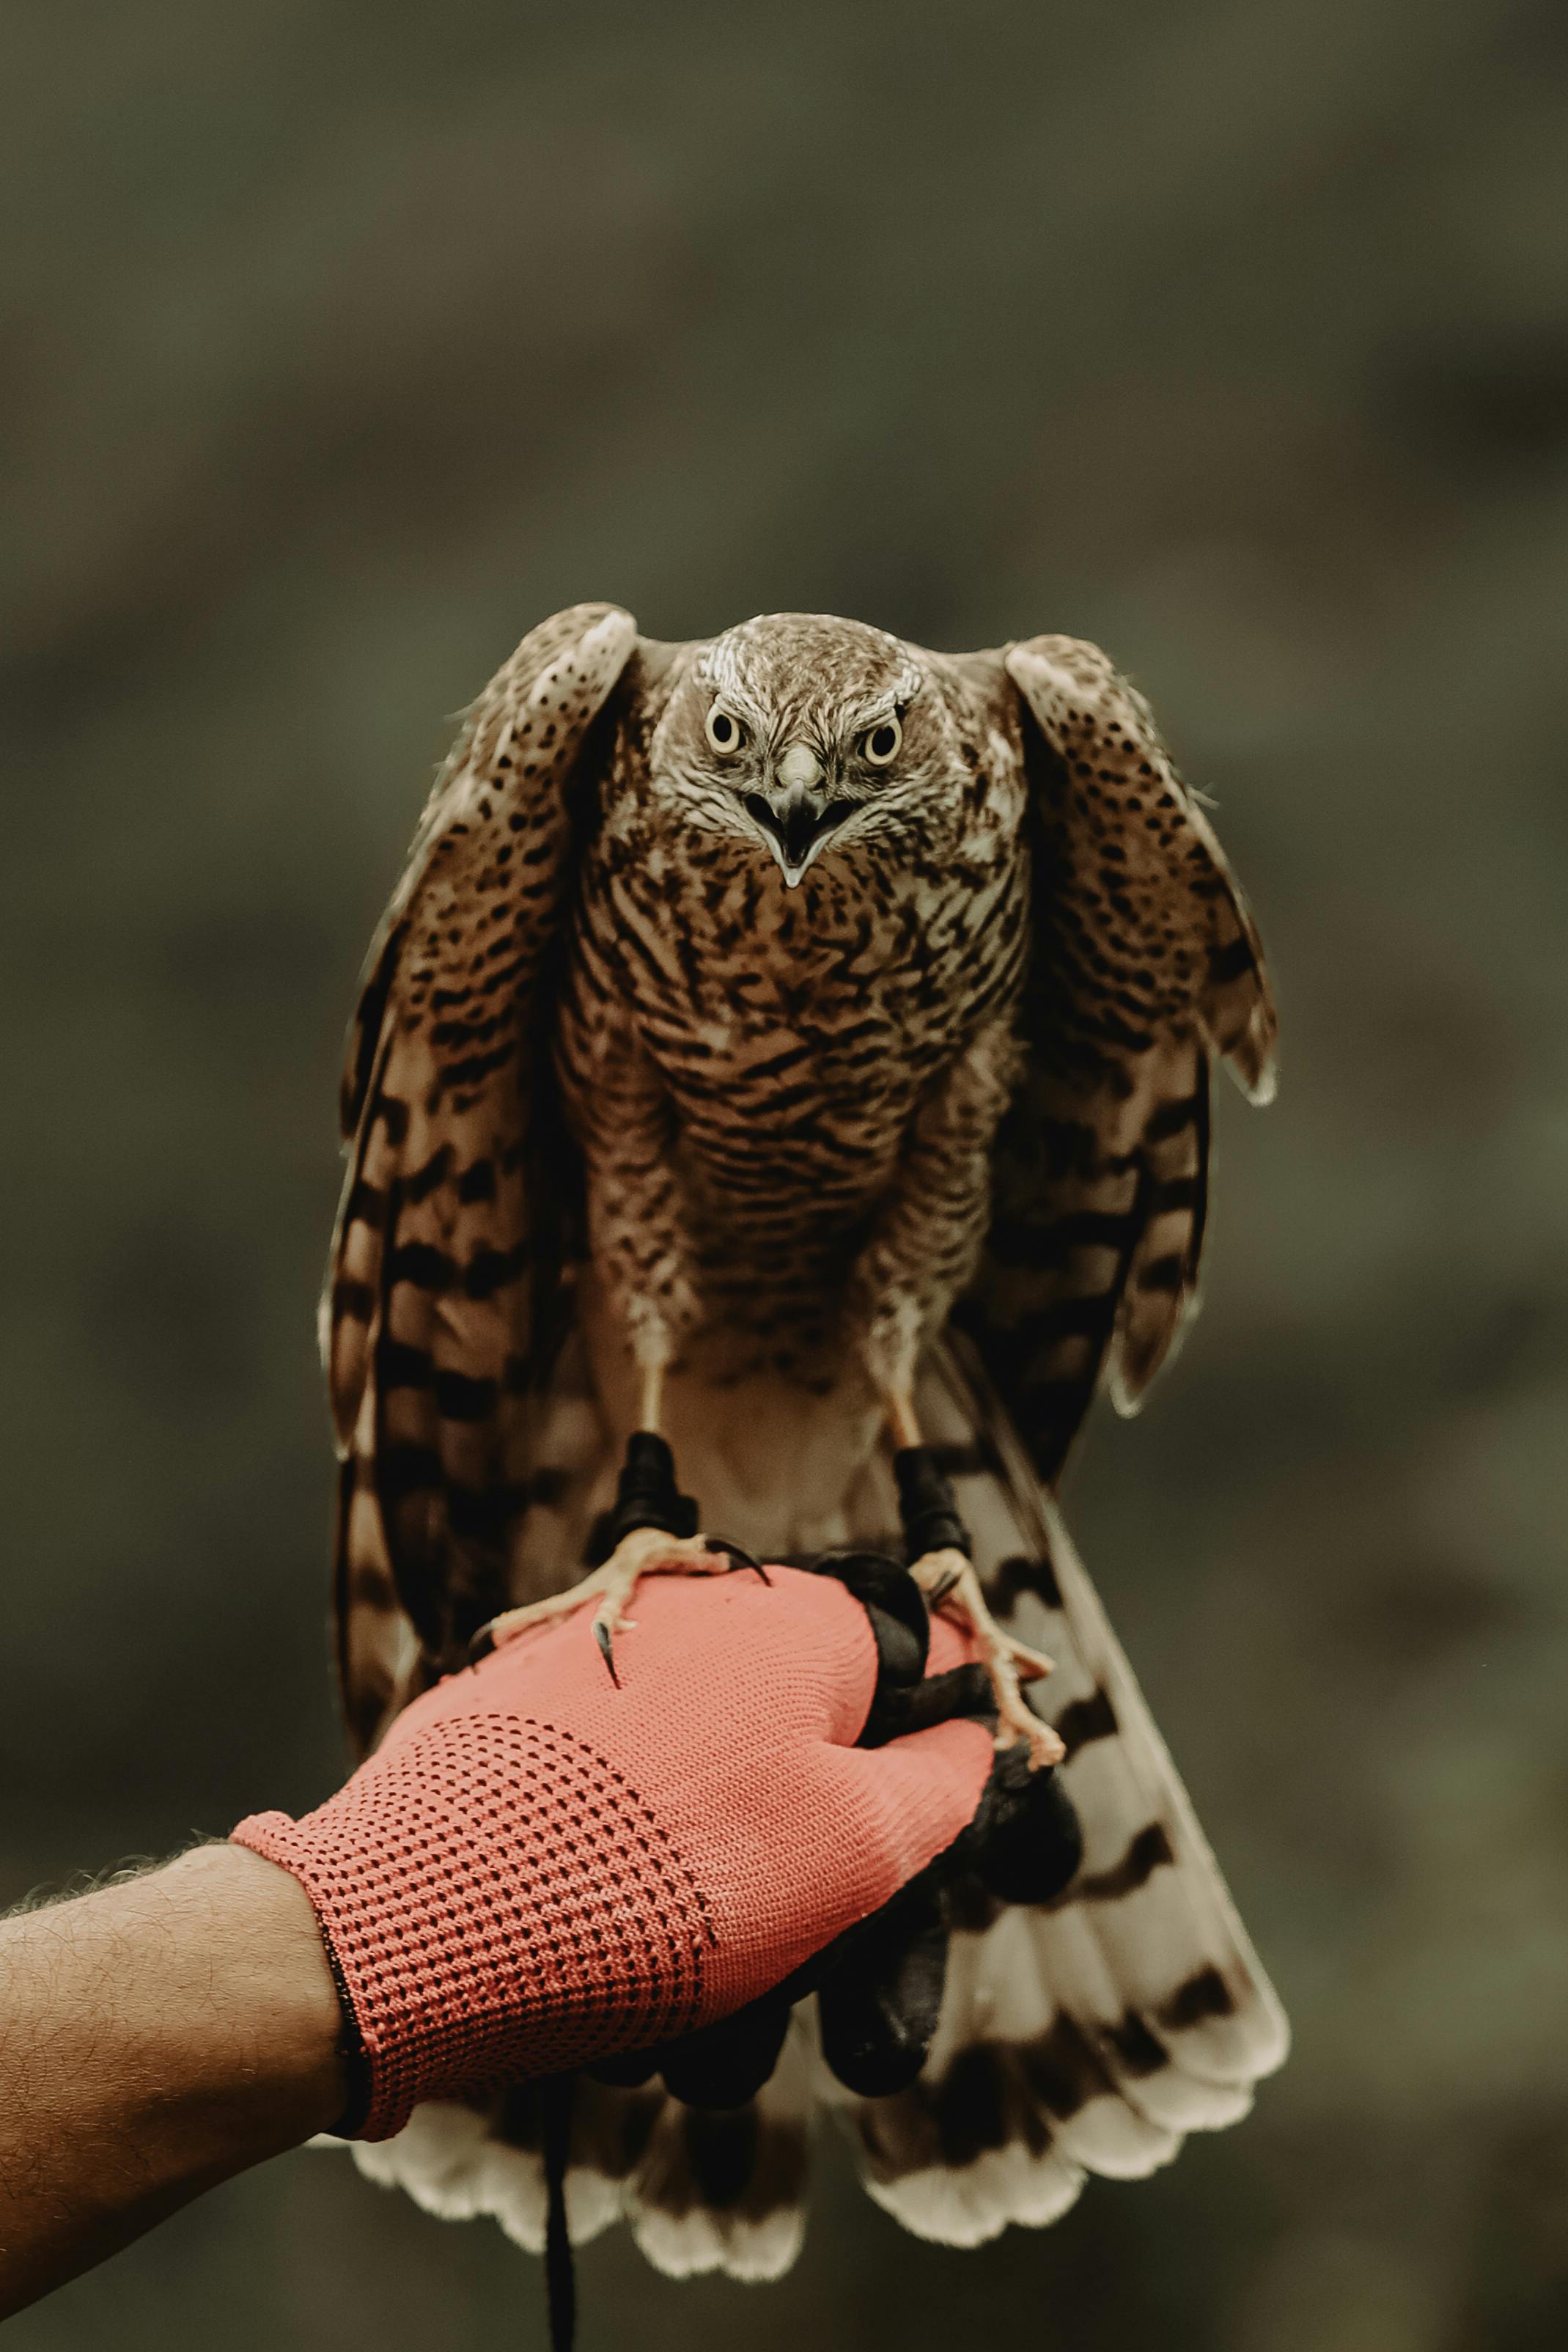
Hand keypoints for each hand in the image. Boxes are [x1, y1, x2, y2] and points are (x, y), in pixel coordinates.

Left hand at [234, 1560, 1006, 2138]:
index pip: (919, 1642)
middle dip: (823, 1866)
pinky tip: (615, 1995)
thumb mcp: (855, 1846)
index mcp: (793, 1621)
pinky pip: (620, 1806)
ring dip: (727, 1912)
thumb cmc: (671, 1877)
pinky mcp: (518, 1730)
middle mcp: (696, 1620)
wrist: (412, 1919)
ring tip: (696, 2033)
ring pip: (711, 1798)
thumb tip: (968, 1737)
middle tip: (819, 1979)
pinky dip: (636, 1888)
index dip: (959, 1719)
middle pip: (808, 1739)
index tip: (966, 1788)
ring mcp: (597, 1671)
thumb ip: (936, 1785)